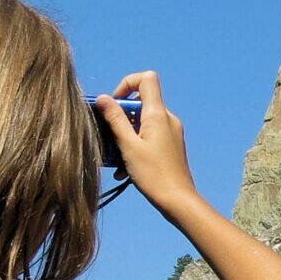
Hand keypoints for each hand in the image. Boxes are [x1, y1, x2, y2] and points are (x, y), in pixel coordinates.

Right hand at [93, 71, 197, 211]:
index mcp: (158, 114)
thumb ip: (115, 119)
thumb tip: (103, 98)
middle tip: (112, 136)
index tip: (115, 104)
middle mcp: (168, 119)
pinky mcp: (171, 145)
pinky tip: (125, 169)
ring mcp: (171, 132)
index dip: (127, 84)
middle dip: (122, 116)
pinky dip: (136, 146)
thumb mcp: (128, 145)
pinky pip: (150, 136)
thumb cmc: (153, 174)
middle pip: (141, 102)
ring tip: (117, 159)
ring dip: (126, 135)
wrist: (178, 200)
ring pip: (143, 122)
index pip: (146, 79)